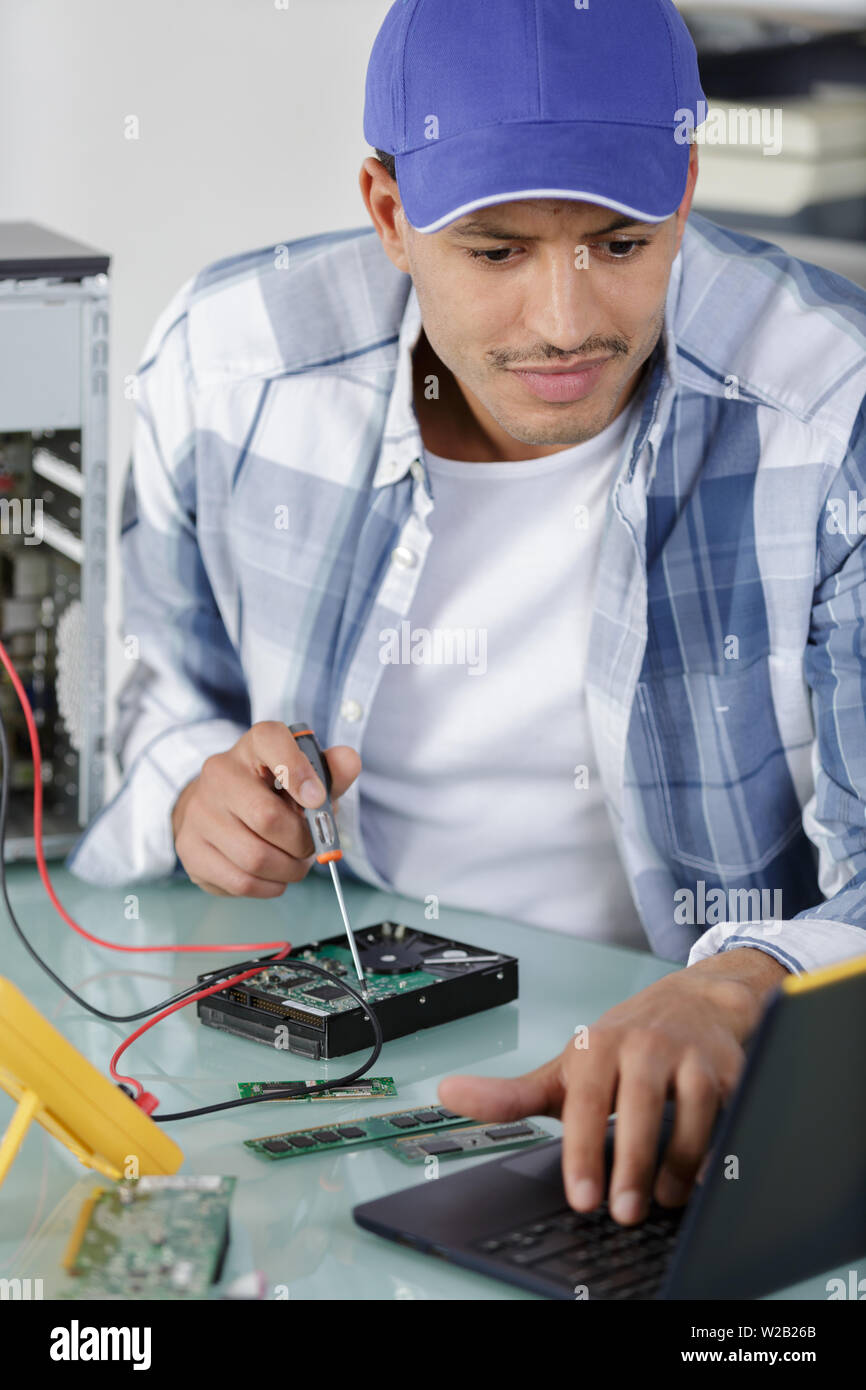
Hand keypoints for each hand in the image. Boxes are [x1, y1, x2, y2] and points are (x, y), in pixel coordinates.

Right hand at [170, 721, 360, 896]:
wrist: (217, 808)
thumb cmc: (271, 791)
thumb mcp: (306, 776)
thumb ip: (331, 771)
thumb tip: (349, 761)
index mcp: (253, 745)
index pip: (270, 740)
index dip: (298, 771)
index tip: (317, 799)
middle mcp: (219, 772)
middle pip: (268, 818)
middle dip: (302, 842)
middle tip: (311, 846)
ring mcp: (200, 812)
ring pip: (255, 858)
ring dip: (289, 870)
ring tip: (295, 864)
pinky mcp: (190, 849)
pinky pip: (240, 882)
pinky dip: (269, 887)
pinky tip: (274, 876)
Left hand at [439, 948, 787, 1223]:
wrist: (694, 1003)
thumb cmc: (625, 1046)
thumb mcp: (566, 1069)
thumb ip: (512, 1095)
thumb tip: (448, 1093)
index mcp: (598, 1046)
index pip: (588, 1102)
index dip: (584, 1152)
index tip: (582, 1197)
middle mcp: (645, 1045)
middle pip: (641, 1109)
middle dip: (632, 1165)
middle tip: (624, 1212)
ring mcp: (691, 1055)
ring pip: (693, 1111)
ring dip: (679, 1163)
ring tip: (663, 1198)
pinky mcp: (732, 1068)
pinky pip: (731, 1112)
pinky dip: (720, 1147)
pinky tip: (706, 1174)